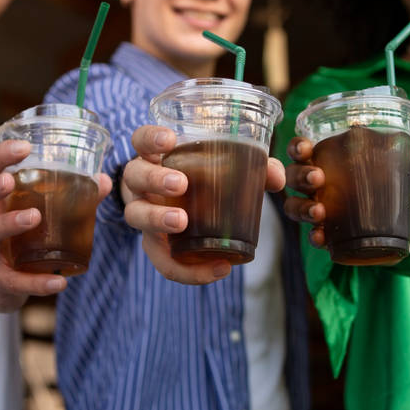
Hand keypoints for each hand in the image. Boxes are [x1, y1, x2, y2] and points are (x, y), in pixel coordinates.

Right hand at [0, 139, 112, 308]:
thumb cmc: (15, 237)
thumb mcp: (31, 212)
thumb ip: (68, 197)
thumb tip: (103, 180)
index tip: (23, 147)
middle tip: (9, 180)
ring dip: (8, 223)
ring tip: (34, 217)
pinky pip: (13, 281)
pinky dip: (36, 282)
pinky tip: (59, 281)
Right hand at [121, 125, 284, 284]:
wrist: (177, 213)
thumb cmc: (200, 183)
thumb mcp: (223, 170)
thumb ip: (252, 168)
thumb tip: (274, 176)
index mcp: (157, 157)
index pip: (142, 141)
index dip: (151, 138)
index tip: (169, 139)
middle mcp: (142, 184)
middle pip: (135, 176)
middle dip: (155, 179)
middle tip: (180, 183)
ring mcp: (143, 214)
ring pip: (136, 215)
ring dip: (157, 218)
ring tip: (182, 221)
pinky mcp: (154, 246)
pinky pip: (164, 262)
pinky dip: (189, 270)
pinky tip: (218, 269)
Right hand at [284, 136, 409, 249]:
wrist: (403, 235)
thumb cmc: (396, 198)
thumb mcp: (404, 185)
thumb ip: (409, 175)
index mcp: (331, 163)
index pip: (304, 150)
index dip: (298, 147)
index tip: (305, 148)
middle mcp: (318, 186)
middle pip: (294, 176)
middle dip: (300, 176)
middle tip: (317, 179)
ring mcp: (318, 211)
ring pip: (294, 206)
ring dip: (302, 207)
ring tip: (319, 212)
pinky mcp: (326, 235)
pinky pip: (312, 235)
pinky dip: (315, 236)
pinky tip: (321, 237)